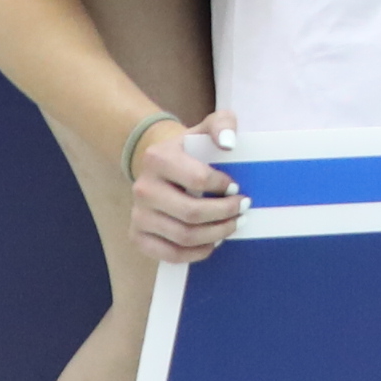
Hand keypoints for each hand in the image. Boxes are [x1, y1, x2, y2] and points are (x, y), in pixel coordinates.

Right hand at [130, 108, 244, 261]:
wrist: (160, 164)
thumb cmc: (191, 148)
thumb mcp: (207, 127)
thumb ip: (223, 124)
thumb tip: (229, 143)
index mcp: (157, 158)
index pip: (198, 179)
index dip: (223, 187)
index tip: (238, 188)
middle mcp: (142, 188)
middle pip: (191, 213)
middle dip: (224, 214)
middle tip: (243, 210)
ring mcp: (138, 215)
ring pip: (183, 236)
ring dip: (216, 234)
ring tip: (233, 225)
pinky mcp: (137, 236)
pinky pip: (170, 255)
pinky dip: (197, 253)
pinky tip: (212, 242)